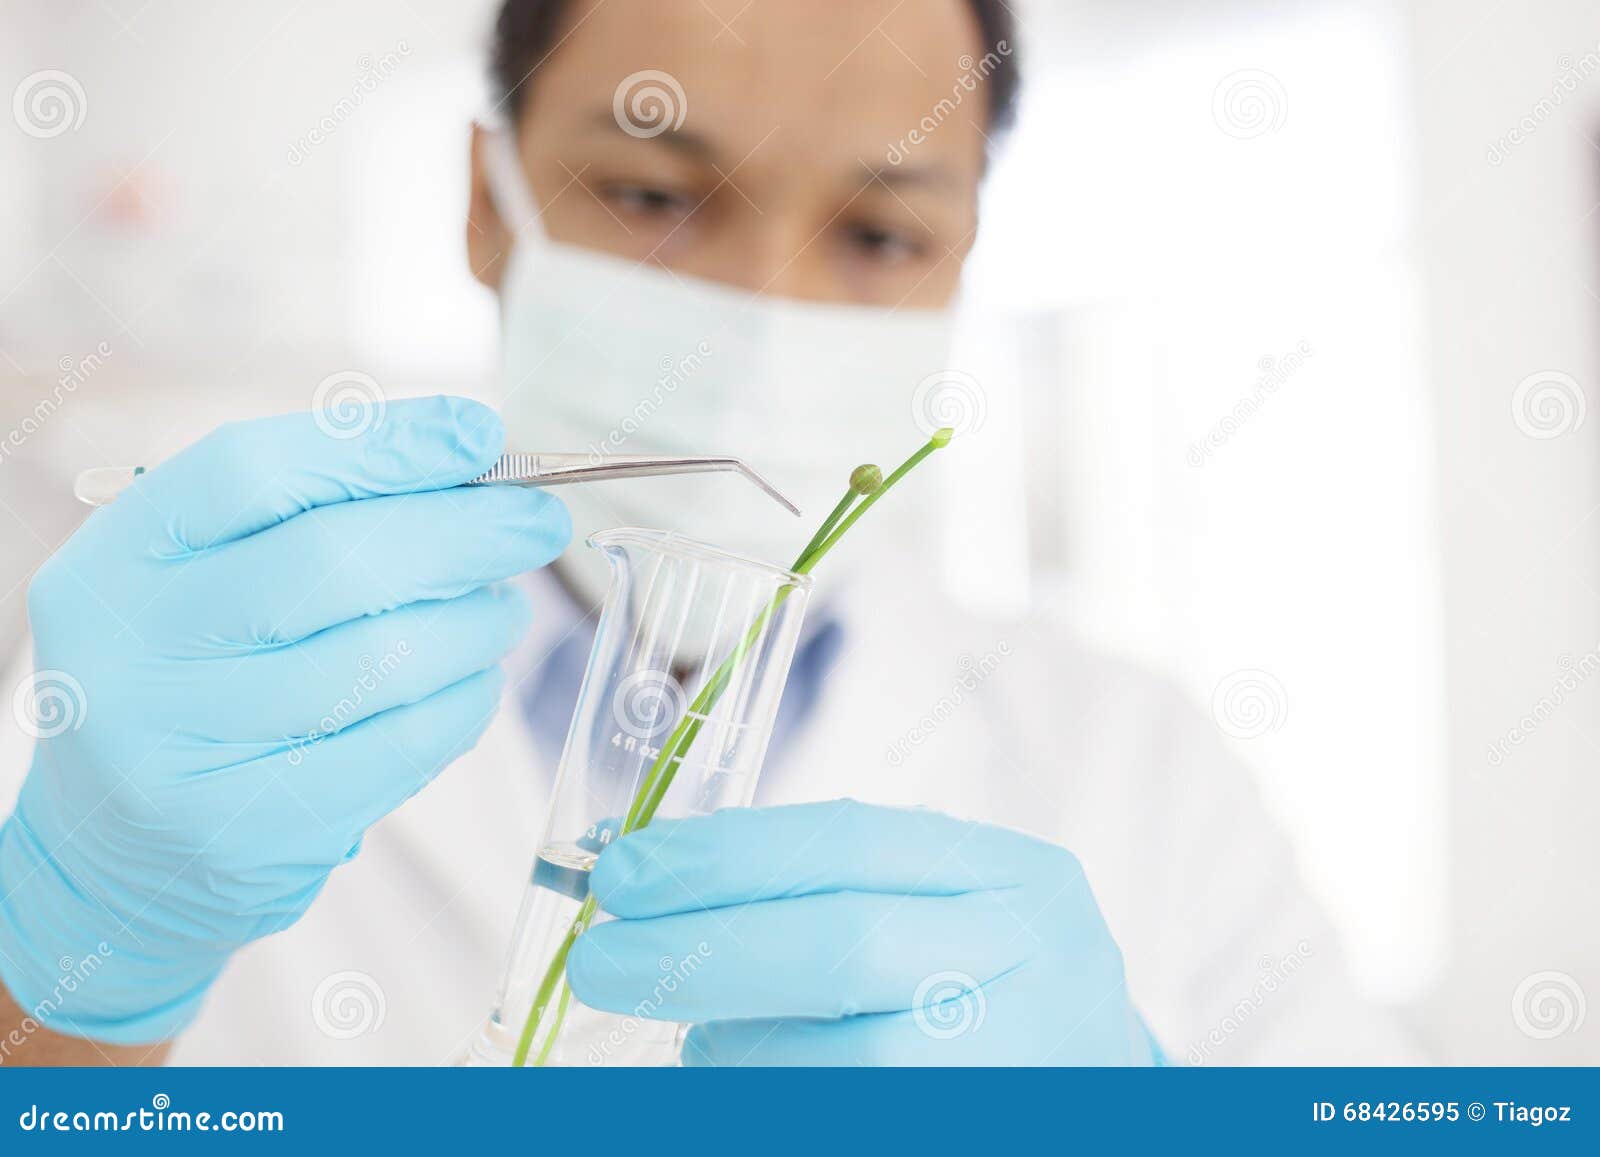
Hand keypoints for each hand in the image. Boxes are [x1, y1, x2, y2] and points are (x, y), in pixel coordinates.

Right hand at [0, 396, 568, 1043]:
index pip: (253, 469)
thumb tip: (468, 466)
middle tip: (539, 523)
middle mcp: (131, 651)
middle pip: (335, 560)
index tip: (479, 433)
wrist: (108, 861)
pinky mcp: (247, 832)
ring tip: (505, 608)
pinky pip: (399, 746)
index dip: (383, 443)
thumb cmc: (185, 683)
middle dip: (465, 532)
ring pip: (383, 658)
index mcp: (115, 560)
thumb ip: (304, 517)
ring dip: (475, 623)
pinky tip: (476, 681)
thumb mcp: (196, 583)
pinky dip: (463, 703)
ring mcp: (185, 748)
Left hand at [566, 800, 1156, 1064]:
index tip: (623, 873)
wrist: (1095, 1087)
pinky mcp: (985, 1129)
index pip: (855, 844)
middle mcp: (1035, 960)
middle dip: (705, 950)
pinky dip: (766, 1099)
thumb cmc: (986, 980)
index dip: (726, 857)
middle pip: (846, 946)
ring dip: (733, 1047)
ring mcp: (1024, 1060)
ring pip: (844, 1061)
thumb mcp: (937, 905)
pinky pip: (844, 1117)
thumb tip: (646, 871)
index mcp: (1016, 875)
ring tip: (696, 1040)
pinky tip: (736, 1080)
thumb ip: (819, 881)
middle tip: (603, 961)